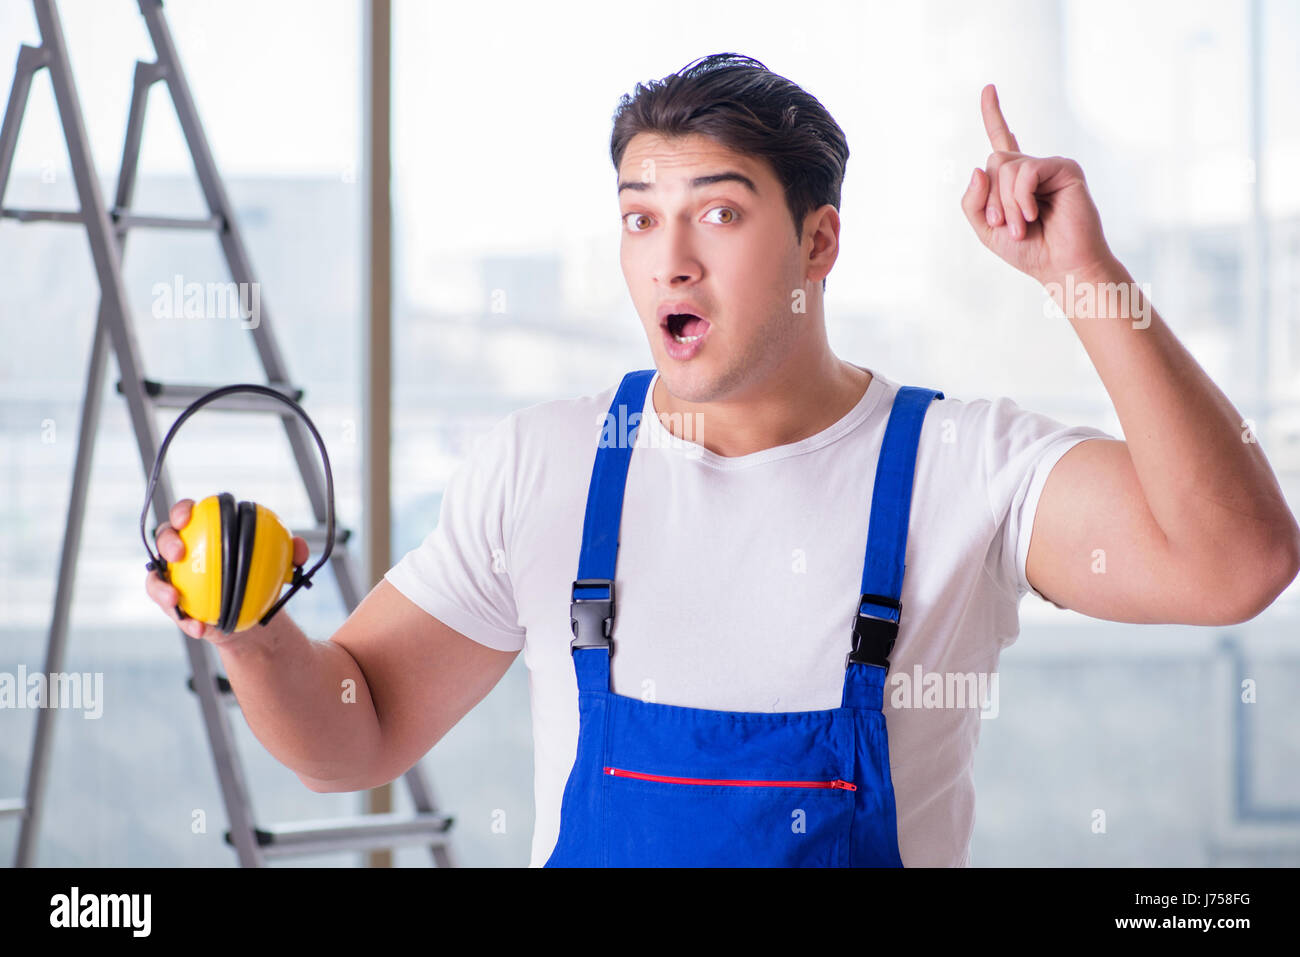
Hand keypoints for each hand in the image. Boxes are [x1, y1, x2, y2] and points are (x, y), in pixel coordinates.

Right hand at [144, 498, 308, 643]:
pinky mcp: (174, 608)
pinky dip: (184, 620)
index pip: (187, 514)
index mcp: (203, 534)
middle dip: (166, 541)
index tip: (190, 515)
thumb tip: (298, 547)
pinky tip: (198, 627)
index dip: (183, 510)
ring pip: (156, 579)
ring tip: (174, 597)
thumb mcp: (279, 567)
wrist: (253, 617)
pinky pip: (173, 612)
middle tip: (178, 552)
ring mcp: (174, 581)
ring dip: (161, 587)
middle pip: (164, 540)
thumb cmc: (261, 580)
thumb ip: (290, 554)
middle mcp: (182, 554)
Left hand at [960, 84, 1115, 285]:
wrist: (1061, 266)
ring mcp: (1048, 166)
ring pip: (1005, 167)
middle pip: (993, 162)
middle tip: (1008, 226)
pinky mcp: (1064, 168)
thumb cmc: (1028, 250)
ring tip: (1023, 226)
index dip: (993, 114)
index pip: (1001, 139)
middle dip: (992, 199)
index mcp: (1014, 180)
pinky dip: (1022, 197)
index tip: (988, 88)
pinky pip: (1026, 171)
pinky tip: (1035, 215)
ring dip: (1007, 204)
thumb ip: (973, 202)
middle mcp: (1031, 168)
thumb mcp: (986, 230)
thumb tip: (979, 167)